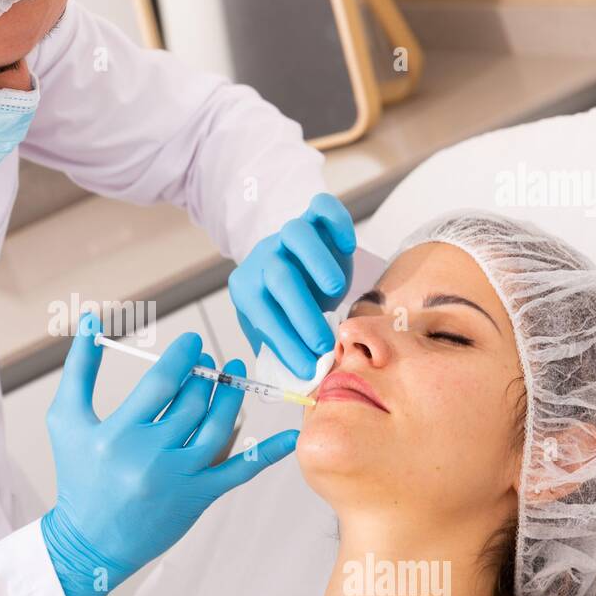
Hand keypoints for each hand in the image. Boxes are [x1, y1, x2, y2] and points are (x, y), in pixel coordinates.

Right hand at [40, 313, 297, 595]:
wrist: (89, 542)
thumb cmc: (78, 475)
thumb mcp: (66, 419)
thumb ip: (79, 366)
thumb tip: (89, 318)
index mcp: (118, 432)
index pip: (163, 382)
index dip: (184, 355)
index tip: (193, 341)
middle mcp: (150, 455)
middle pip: (193, 402)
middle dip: (206, 374)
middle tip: (209, 359)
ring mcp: (178, 478)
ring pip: (218, 427)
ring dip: (231, 396)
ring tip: (234, 375)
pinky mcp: (198, 498)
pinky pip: (238, 471)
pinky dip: (265, 453)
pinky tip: (287, 437)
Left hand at [229, 192, 355, 378]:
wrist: (286, 262)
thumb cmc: (284, 307)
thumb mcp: (274, 330)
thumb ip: (282, 353)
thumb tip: (298, 386)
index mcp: (248, 289)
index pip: (263, 315)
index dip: (286, 343)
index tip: (308, 368)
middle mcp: (265, 258)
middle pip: (280, 278)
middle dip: (302, 314)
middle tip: (324, 343)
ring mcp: (288, 235)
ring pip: (297, 237)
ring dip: (317, 264)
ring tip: (335, 291)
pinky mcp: (314, 218)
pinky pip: (322, 208)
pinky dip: (336, 222)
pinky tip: (348, 246)